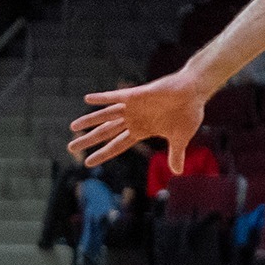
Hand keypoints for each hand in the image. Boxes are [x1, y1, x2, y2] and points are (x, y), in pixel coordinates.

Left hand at [68, 70, 207, 172]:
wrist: (194, 91)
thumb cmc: (188, 113)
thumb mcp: (180, 138)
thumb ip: (175, 154)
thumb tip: (178, 172)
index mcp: (141, 130)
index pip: (117, 145)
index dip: (103, 154)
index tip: (87, 162)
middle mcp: (132, 120)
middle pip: (105, 132)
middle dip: (88, 140)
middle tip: (70, 148)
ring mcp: (132, 107)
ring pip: (106, 116)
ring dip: (89, 120)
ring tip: (72, 127)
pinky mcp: (136, 95)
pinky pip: (116, 96)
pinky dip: (102, 98)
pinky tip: (87, 99)